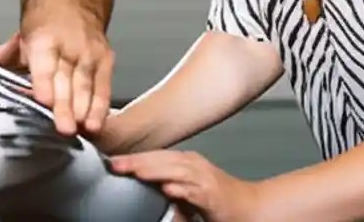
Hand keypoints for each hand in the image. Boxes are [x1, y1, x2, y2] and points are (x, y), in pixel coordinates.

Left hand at [0, 0, 113, 136]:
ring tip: (80, 129)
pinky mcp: (105, 60)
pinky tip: (95, 123)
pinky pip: (103, 87)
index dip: (45, 83)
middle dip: (66, 105)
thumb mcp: (24, 32)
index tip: (45, 100)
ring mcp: (89, 53)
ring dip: (83, 110)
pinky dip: (100, 106)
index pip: (45, 64)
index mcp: (45, 38)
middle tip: (64, 127)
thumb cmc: (47, 19)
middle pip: (67, 80)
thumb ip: (11, 52)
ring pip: (86, 85)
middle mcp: (70, 45)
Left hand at [109, 150, 263, 221]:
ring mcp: (205, 180)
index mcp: (187, 163)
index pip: (155, 157)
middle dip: (137, 161)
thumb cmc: (219, 199)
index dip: (134, 158)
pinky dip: (181, 190)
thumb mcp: (188, 188)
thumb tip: (144, 182)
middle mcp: (195, 167)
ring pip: (175, 171)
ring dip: (154, 171)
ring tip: (134, 171)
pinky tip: (168, 189)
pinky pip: (194, 192)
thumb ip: (168, 183)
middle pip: (162, 160)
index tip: (112, 161)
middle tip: (114, 163)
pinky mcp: (213, 197)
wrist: (251, 208)